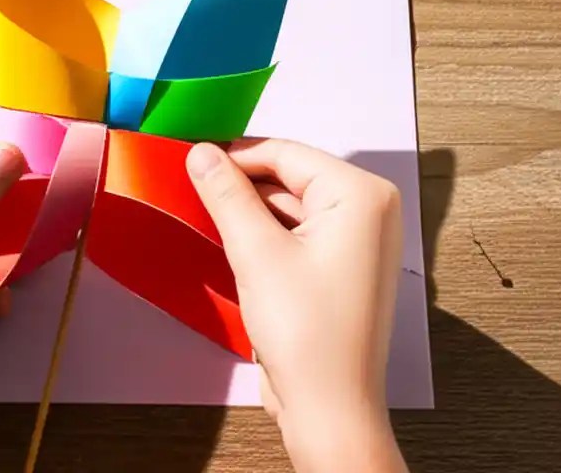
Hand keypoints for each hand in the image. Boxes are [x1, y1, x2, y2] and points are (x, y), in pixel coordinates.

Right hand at [186, 139, 406, 472]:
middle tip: (192, 189)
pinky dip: (265, 235)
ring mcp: (359, 242)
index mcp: (361, 196)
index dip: (235, 155)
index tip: (191, 161)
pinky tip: (233, 246)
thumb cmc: (308, 334)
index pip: (287, 153)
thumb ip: (226, 194)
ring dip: (250, 212)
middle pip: (291, 176)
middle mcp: (370, 212)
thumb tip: (202, 154)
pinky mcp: (343, 269)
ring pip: (291, 206)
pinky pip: (298, 234)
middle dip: (242, 184)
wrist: (330, 407)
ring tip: (207, 219)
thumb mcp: (255, 251)